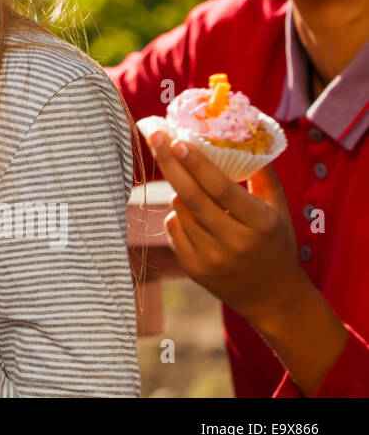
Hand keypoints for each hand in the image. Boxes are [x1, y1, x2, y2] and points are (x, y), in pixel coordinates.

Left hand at [149, 131, 303, 324]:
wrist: (273, 298)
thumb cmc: (275, 242)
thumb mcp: (278, 209)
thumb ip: (262, 174)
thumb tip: (244, 136)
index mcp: (261, 223)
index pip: (222, 190)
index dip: (197, 165)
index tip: (178, 141)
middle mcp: (236, 243)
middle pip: (193, 198)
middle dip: (171, 164)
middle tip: (156, 137)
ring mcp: (212, 259)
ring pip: (180, 211)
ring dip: (180, 192)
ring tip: (193, 188)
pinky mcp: (195, 269)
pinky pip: (174, 229)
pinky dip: (178, 215)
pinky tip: (194, 217)